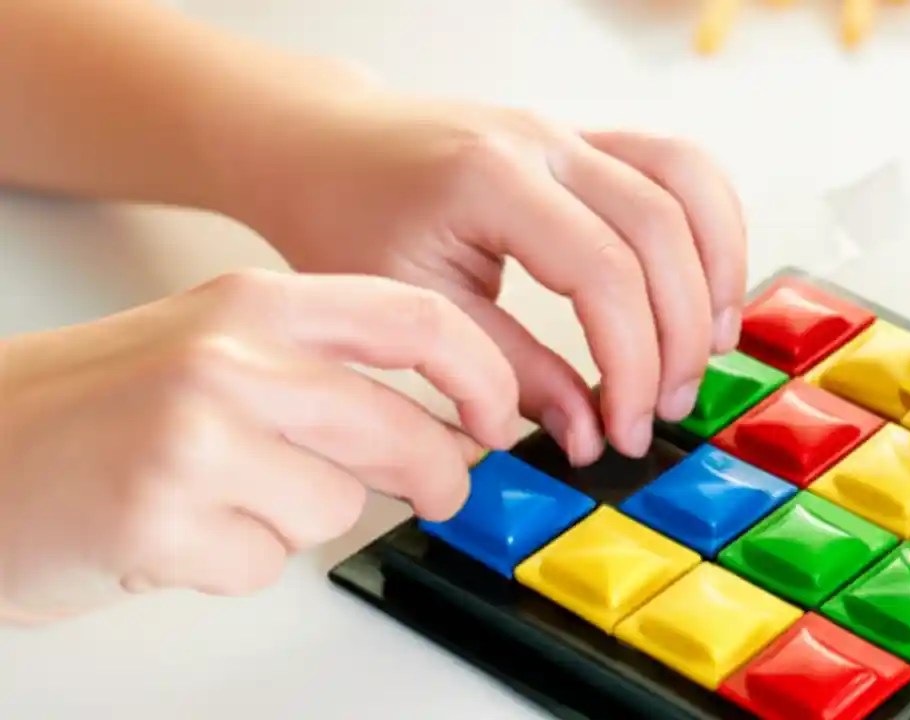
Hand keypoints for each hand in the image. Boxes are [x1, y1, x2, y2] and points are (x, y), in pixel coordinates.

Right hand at [0, 271, 518, 623]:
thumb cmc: (97, 404)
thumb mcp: (213, 345)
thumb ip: (318, 369)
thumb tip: (438, 421)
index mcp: (252, 303)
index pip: (416, 321)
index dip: (483, 375)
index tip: (500, 417)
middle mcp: (229, 356)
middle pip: (398, 431)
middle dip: (435, 477)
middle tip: (439, 491)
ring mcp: (193, 434)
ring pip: (336, 506)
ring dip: (297, 519)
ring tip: (225, 498)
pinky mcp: (159, 515)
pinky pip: (264, 561)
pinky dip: (234, 561)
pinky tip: (179, 531)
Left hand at [223, 92, 745, 466]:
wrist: (329, 148)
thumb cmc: (351, 221)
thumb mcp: (415, 311)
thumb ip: (509, 373)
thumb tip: (589, 433)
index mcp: (490, 181)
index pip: (603, 273)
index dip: (633, 363)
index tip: (626, 429)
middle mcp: (543, 142)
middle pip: (660, 231)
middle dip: (681, 335)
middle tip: (668, 408)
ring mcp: (572, 130)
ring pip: (688, 182)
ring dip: (718, 270)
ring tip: (713, 348)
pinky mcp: (588, 139)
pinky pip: (680, 166)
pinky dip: (712, 226)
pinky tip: (706, 286)